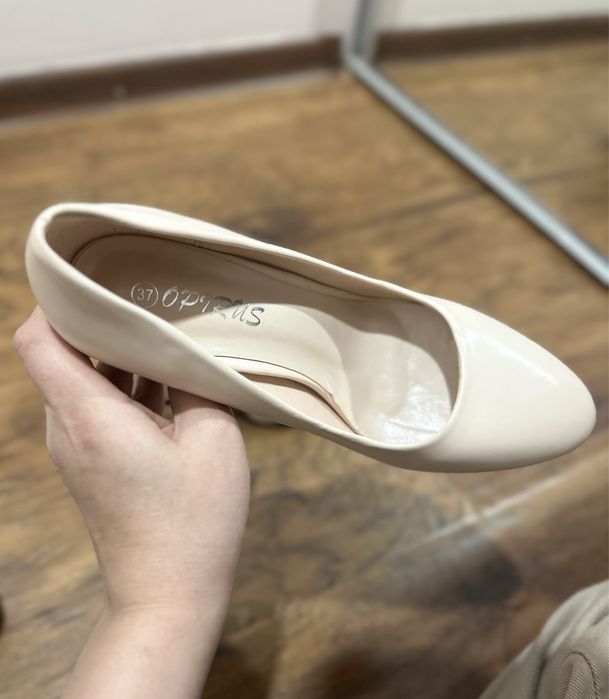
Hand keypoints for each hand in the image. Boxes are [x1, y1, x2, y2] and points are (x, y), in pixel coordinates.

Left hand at [14, 307, 250, 697]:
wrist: (169, 594)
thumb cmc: (193, 521)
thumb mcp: (213, 438)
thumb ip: (199, 381)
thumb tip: (191, 349)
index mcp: (89, 414)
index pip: (39, 339)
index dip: (59, 302)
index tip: (100, 278)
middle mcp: (69, 427)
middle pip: (63, 351)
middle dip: (101, 319)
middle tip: (150, 295)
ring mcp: (77, 447)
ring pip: (83, 377)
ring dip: (118, 352)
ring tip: (165, 331)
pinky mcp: (92, 461)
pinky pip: (98, 404)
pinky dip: (125, 382)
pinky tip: (169, 375)